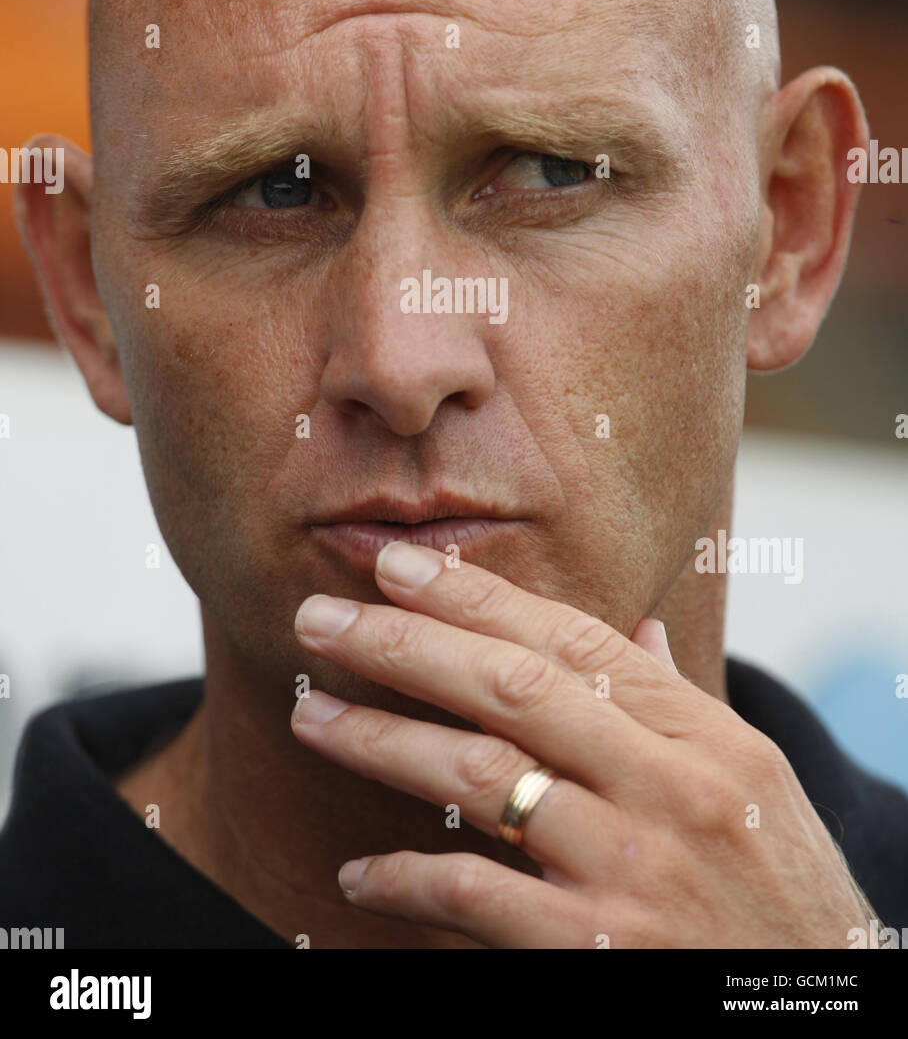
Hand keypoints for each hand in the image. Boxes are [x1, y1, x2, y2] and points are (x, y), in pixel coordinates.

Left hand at [290, 542, 872, 947]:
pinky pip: (476, 896)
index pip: (571, 640)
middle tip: (320, 617)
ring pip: (481, 775)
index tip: (396, 566)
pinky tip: (358, 871)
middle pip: (513, 688)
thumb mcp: (754, 786)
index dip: (475, 596)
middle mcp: (670, 789)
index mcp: (707, 737)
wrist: (824, 1018)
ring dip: (382, 739)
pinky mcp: (598, 953)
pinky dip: (407, 877)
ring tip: (314, 715)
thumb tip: (638, 632)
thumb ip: (682, 706)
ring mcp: (633, 871)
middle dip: (406, 644)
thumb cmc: (784, 893)